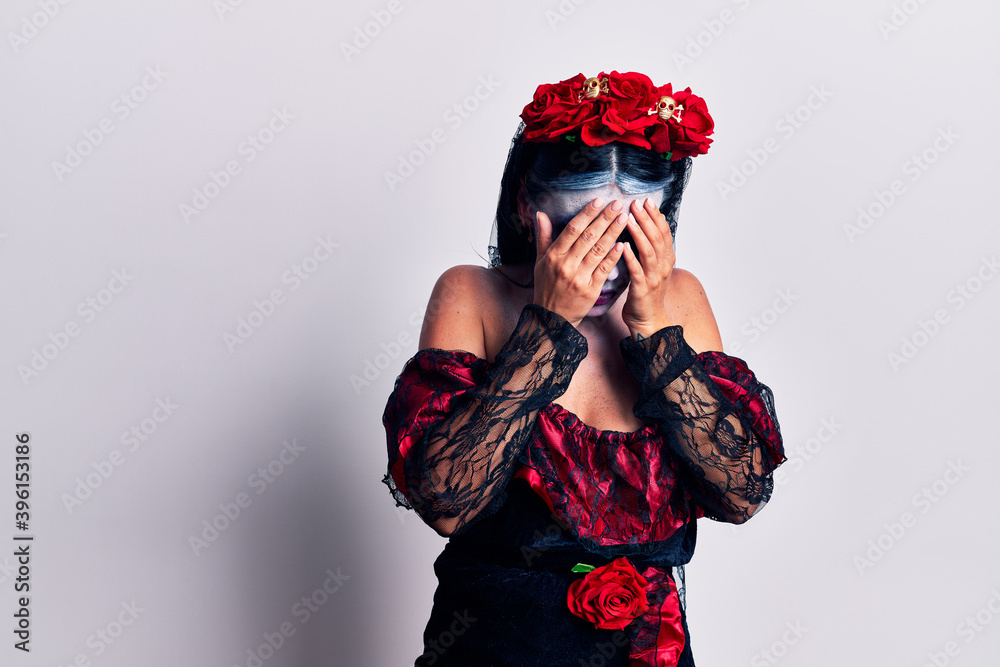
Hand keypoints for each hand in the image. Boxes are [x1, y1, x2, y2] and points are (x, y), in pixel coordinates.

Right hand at [533, 198, 627, 327]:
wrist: (552, 318)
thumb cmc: (546, 287)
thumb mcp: (539, 261)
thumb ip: (543, 237)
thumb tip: (541, 214)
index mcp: (554, 255)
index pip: (572, 229)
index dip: (587, 214)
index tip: (599, 200)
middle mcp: (566, 265)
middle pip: (588, 237)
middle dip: (604, 219)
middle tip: (617, 204)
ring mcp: (579, 277)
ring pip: (598, 250)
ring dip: (612, 233)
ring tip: (624, 219)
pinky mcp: (590, 290)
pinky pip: (604, 269)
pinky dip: (613, 256)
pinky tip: (623, 244)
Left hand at [621, 198, 674, 337]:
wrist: (648, 320)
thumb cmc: (647, 293)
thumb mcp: (653, 268)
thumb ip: (652, 248)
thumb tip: (648, 225)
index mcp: (666, 260)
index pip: (664, 233)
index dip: (656, 216)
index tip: (647, 201)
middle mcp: (663, 267)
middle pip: (657, 238)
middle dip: (647, 219)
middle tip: (637, 204)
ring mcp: (654, 278)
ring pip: (649, 251)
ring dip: (639, 233)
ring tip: (629, 219)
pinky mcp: (642, 289)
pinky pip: (637, 270)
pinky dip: (630, 257)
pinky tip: (622, 246)